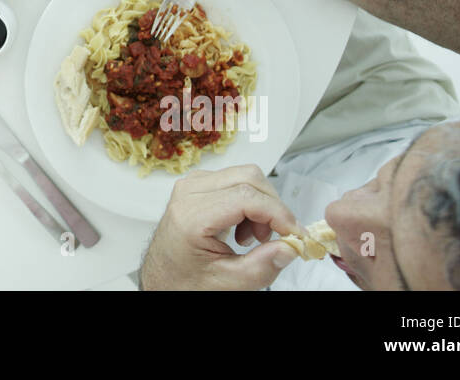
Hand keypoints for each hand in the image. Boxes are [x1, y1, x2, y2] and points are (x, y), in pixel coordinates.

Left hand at [137, 166, 303, 289]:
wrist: (163, 276)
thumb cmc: (185, 279)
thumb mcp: (227, 283)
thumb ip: (262, 267)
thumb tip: (291, 247)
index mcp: (191, 217)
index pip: (246, 198)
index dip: (278, 214)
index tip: (296, 235)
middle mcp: (188, 192)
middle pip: (248, 178)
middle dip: (272, 208)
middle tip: (272, 239)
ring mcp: (192, 184)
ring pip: (245, 176)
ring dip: (261, 205)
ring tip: (253, 238)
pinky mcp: (198, 184)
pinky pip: (236, 180)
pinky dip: (250, 202)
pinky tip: (242, 229)